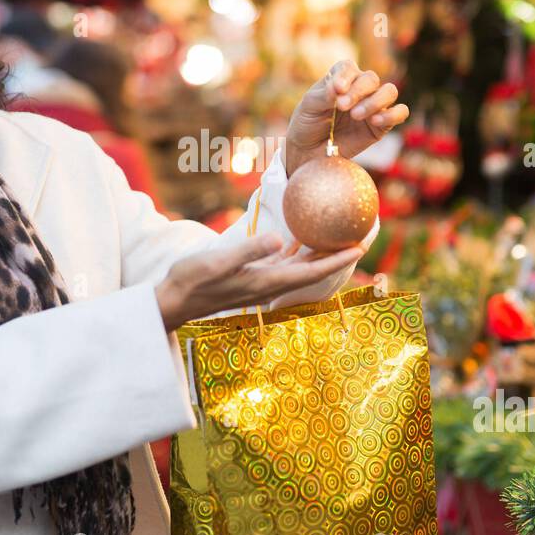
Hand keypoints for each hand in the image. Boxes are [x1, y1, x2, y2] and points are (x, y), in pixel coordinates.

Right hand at [154, 233, 365, 330]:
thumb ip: (249, 250)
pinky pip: (284, 264)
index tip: (361, 248)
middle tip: (360, 237)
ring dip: (320, 254)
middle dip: (337, 256)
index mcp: (266, 281)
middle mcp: (269, 285)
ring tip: (338, 235)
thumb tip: (282, 240)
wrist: (174, 299)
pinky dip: (297, 251)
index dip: (337, 261)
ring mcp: (262, 282)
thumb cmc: (192, 279)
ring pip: (300, 268)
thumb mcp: (219, 261)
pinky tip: (302, 236)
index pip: (311, 272)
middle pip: (313, 271)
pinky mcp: (252, 277)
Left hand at [283, 60, 408, 176]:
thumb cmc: (307, 124)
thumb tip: (339, 87)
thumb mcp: (309, 107)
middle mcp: (359, 88)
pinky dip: (392, 114)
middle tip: (342, 106)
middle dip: (358, 91)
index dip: (346, 76)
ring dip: (375, 101)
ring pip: (390, 91)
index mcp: (340, 79)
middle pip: (371, 78)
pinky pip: (400, 112)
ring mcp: (373, 105)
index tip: (337, 90)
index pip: (349, 67)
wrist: (310, 152)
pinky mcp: (382, 125)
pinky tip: (375, 122)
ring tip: (356, 115)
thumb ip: (324, 95)